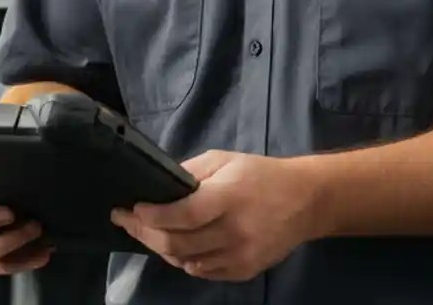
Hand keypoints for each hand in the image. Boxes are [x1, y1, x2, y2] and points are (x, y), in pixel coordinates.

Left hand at [111, 150, 321, 281]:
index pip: (182, 215)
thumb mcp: (224, 160)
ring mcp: (240, 255)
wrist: (305, 201)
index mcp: (229, 197)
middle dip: (144, 233)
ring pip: (185, 261)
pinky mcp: (244, 271)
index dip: (152, 215)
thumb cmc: (260, 175)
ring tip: (149, 232)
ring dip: (161, 248)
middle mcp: (234, 231)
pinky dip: (185, 260)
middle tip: (127, 222)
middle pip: (177, 244)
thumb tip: (158, 189)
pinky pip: (203, 271)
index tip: (132, 208)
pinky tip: (178, 246)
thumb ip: (190, 173)